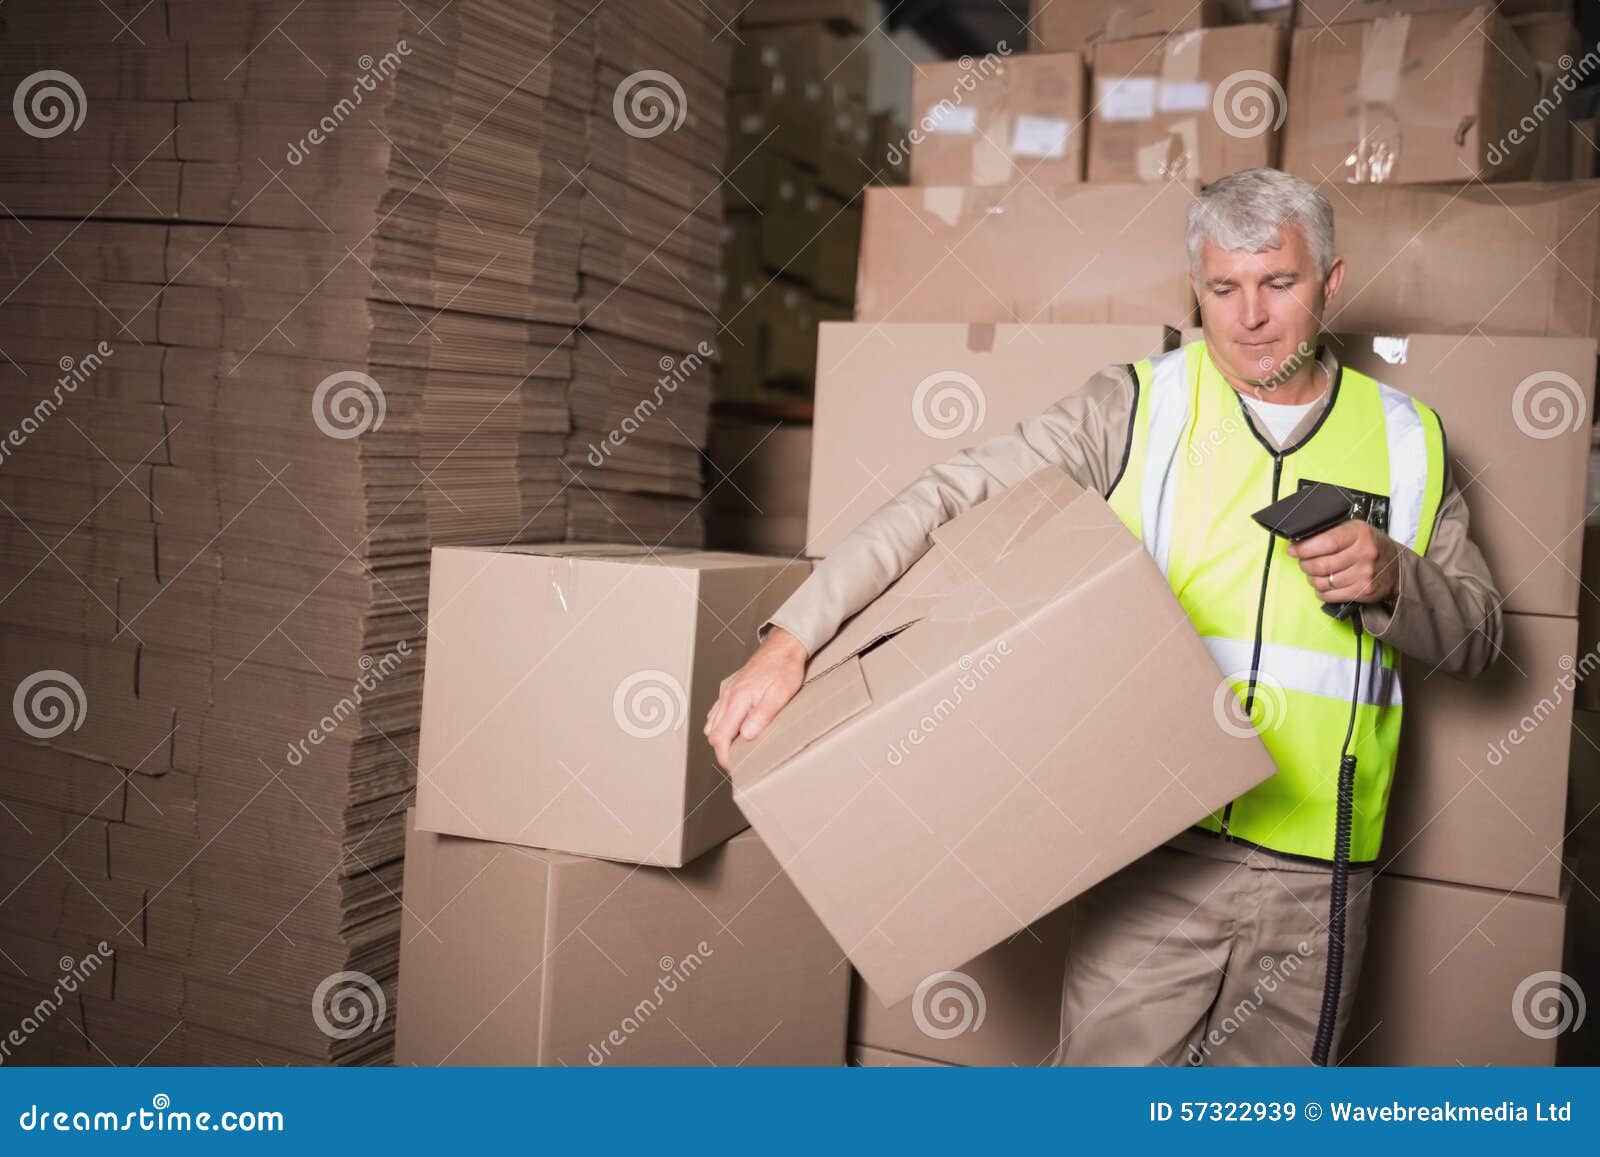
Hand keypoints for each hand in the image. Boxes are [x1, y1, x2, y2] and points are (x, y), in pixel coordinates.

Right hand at [703, 626, 807, 772]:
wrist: (783, 646)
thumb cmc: (784, 668)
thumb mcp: (780, 694)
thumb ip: (761, 716)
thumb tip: (746, 735)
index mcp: (738, 699)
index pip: (720, 736)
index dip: (725, 756)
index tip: (734, 766)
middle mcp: (729, 696)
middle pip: (713, 732)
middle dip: (722, 750)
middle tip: (737, 761)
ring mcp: (728, 692)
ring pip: (713, 722)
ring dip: (721, 738)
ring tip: (736, 748)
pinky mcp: (732, 689)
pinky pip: (718, 712)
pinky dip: (721, 725)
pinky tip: (734, 728)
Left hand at [1286, 520, 1400, 606]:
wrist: (1397, 568)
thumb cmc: (1371, 547)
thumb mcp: (1356, 531)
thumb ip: (1332, 533)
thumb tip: (1300, 541)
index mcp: (1359, 533)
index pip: (1326, 542)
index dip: (1304, 548)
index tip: (1294, 550)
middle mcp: (1364, 553)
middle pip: (1321, 564)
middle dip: (1305, 565)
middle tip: (1304, 562)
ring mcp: (1365, 574)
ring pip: (1322, 582)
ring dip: (1312, 579)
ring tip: (1315, 574)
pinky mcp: (1363, 591)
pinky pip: (1330, 595)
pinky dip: (1321, 591)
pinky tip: (1325, 584)